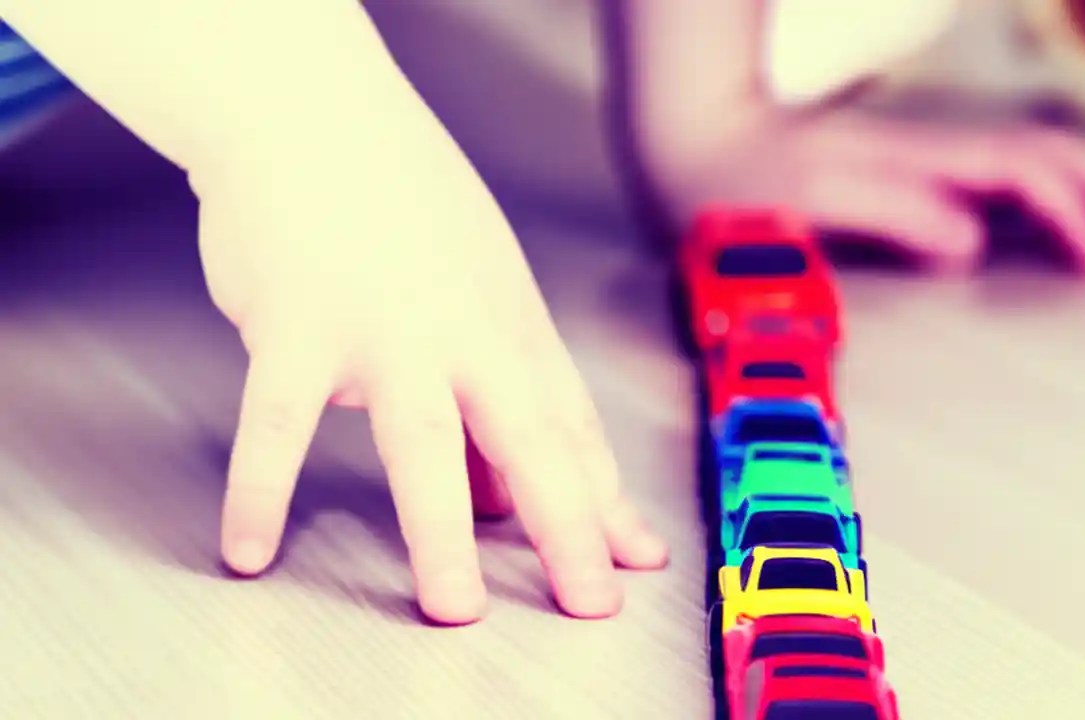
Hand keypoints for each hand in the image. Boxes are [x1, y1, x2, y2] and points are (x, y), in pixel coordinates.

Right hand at [193, 104, 666, 623]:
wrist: (309, 113)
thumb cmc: (398, 201)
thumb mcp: (473, 280)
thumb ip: (492, 381)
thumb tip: (500, 488)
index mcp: (509, 322)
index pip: (570, 424)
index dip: (604, 498)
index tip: (632, 557)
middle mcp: (461, 330)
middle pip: (529, 439)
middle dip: (568, 528)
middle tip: (589, 600)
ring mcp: (381, 328)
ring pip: (421, 439)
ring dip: (442, 530)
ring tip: (454, 605)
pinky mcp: (296, 325)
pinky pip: (274, 422)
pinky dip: (259, 489)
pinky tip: (249, 547)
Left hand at [645, 101, 1084, 275]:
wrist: (690, 140)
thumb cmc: (737, 183)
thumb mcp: (809, 202)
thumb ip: (893, 214)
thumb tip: (972, 244)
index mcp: (913, 160)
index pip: (1019, 175)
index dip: (1072, 214)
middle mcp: (923, 153)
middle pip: (1045, 158)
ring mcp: (913, 160)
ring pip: (1024, 164)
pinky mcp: (897, 175)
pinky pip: (990, 180)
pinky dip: (1038, 201)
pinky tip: (1049, 226)